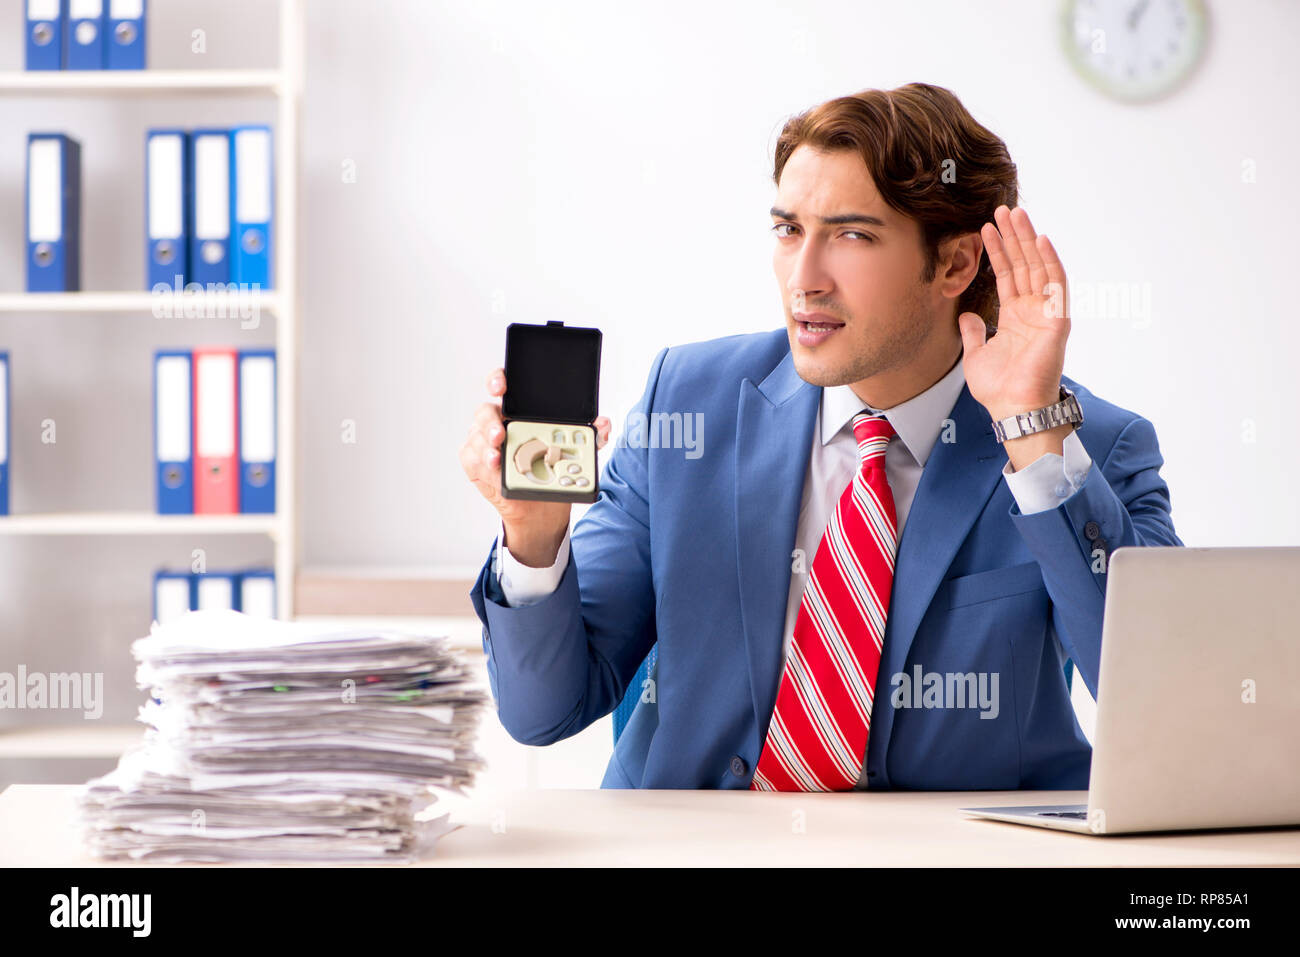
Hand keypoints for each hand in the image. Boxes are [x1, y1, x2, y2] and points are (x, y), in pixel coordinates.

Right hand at [459, 367, 611, 566]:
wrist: (541, 505)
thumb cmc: (552, 469)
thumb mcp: (576, 452)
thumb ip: (591, 437)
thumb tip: (604, 424)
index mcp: (518, 410)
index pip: (502, 385)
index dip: (498, 380)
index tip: (502, 386)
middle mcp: (498, 421)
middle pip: (484, 411)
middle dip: (490, 422)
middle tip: (501, 434)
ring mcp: (484, 441)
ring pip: (477, 436)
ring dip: (487, 447)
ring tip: (499, 458)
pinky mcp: (476, 462)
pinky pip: (471, 458)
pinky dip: (482, 464)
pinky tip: (494, 469)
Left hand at [957, 205, 1069, 422]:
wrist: (1012, 408)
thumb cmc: (998, 388)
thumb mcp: (976, 354)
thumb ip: (973, 333)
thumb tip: (966, 315)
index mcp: (1015, 316)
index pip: (1007, 274)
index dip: (997, 251)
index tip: (986, 228)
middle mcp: (1033, 310)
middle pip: (1023, 264)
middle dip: (1013, 236)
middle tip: (1003, 209)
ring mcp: (1046, 313)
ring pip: (1038, 266)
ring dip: (1028, 239)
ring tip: (1016, 214)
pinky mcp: (1058, 320)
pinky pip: (1056, 285)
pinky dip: (1049, 261)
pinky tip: (1041, 239)